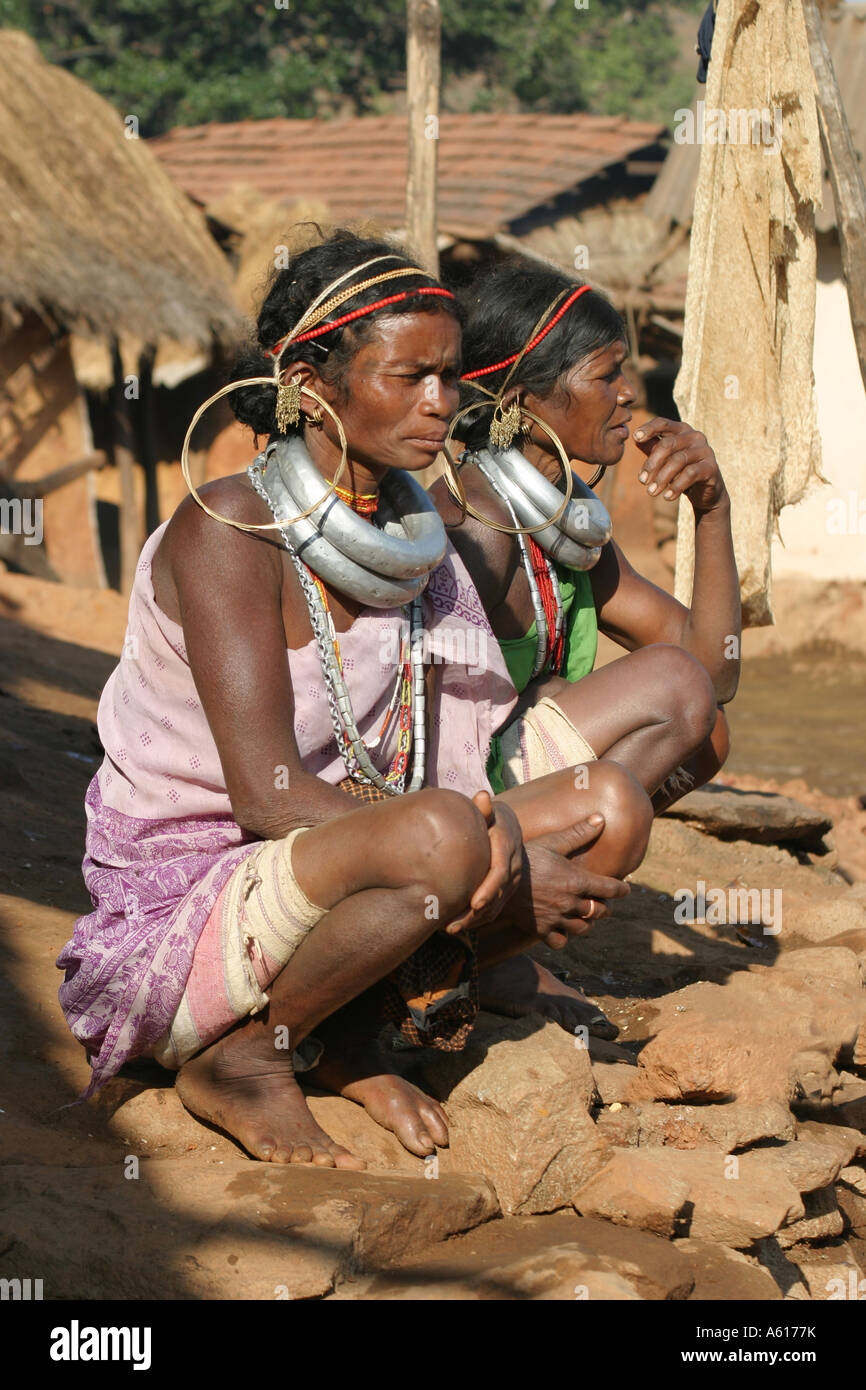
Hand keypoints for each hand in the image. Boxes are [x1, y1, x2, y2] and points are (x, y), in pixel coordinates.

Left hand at [446, 791, 522, 934]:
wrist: (503, 824)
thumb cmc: (486, 815)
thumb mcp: (487, 810)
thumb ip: (483, 808)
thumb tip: (483, 795)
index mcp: (507, 844)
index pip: (500, 871)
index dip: (489, 889)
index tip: (474, 904)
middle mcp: (512, 864)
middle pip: (497, 894)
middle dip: (476, 913)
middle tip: (453, 925)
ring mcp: (511, 878)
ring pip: (496, 905)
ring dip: (473, 920)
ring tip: (449, 929)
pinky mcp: (506, 888)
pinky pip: (495, 907)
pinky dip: (477, 919)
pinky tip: (457, 926)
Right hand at [518, 815, 629, 948]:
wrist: (497, 877)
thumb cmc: (527, 856)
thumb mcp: (553, 842)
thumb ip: (579, 833)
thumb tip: (600, 818)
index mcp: (577, 881)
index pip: (611, 889)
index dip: (621, 890)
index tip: (625, 889)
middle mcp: (570, 902)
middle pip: (600, 912)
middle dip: (604, 906)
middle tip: (600, 900)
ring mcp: (556, 918)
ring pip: (583, 928)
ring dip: (586, 922)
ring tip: (583, 915)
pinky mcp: (541, 929)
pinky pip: (561, 941)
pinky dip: (564, 937)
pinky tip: (561, 927)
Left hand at [633, 417, 727, 515]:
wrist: (705, 492)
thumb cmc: (680, 472)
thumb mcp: (664, 460)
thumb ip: (652, 448)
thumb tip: (636, 440)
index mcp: (682, 430)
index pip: (663, 423)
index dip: (649, 428)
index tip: (635, 438)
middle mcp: (695, 436)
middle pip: (668, 444)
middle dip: (652, 463)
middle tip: (642, 481)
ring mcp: (705, 451)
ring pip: (678, 460)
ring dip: (662, 478)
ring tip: (651, 492)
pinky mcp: (711, 467)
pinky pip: (690, 474)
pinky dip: (676, 487)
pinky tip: (667, 497)